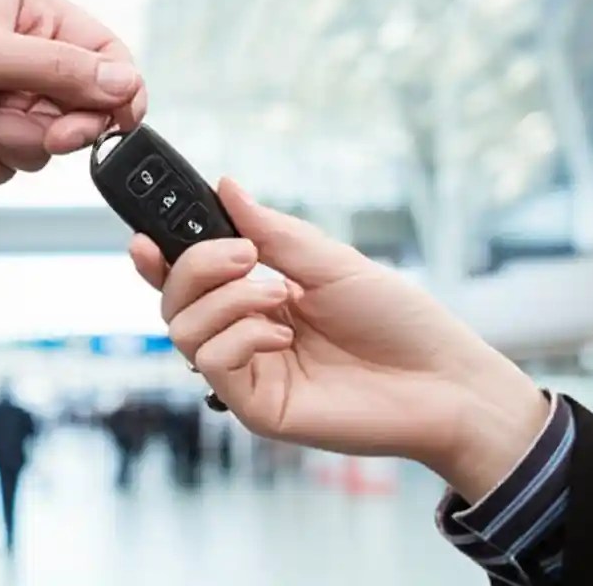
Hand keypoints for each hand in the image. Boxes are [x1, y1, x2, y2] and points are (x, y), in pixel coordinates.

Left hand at [0, 0, 146, 184]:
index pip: (103, 51)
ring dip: (4, 138)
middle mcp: (20, 51)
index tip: (116, 125)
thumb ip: (60, 71)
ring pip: (47, 143)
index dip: (116, 91)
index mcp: (27, 9)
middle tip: (32, 126)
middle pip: (81, 105)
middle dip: (49, 122)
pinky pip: (12, 164)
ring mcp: (1, 96)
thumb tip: (127, 83)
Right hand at [129, 178, 548, 501]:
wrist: (445, 380)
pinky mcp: (256, 406)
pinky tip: (284, 334)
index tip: (147, 234)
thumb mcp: (332, 261)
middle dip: (196, 265)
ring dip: (225, 299)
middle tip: (247, 255)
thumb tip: (226, 186)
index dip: (160, 254)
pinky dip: (240, 335)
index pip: (190, 275)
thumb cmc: (399, 321)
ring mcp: (248, 371)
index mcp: (259, 295)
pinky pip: (211, 363)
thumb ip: (273, 231)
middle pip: (174, 298)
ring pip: (183, 330)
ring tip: (281, 295)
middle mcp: (244, 332)